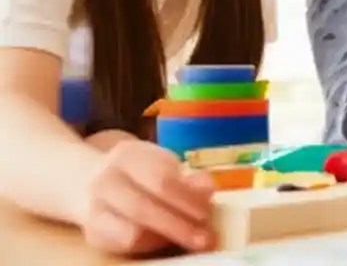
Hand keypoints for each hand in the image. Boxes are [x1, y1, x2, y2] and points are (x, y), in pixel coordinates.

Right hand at [80, 140, 214, 254]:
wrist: (87, 182)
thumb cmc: (139, 175)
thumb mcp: (164, 166)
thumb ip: (187, 178)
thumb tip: (207, 188)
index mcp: (128, 154)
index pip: (161, 178)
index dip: (187, 199)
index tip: (206, 213)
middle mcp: (106, 178)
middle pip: (143, 207)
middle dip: (178, 225)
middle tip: (204, 237)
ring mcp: (94, 206)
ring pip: (132, 229)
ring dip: (167, 237)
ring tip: (191, 240)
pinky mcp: (92, 231)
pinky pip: (124, 243)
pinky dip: (149, 244)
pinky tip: (164, 240)